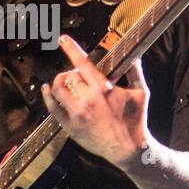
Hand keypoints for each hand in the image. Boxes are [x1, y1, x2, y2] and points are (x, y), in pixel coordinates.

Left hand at [41, 35, 152, 167]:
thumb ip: (135, 72)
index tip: (62, 38)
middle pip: (71, 75)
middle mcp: (89, 99)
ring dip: (60, 81)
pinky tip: (47, 89)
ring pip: (58, 88)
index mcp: (104, 88)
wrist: (130, 149)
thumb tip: (136, 55)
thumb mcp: (141, 93)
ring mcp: (78, 113)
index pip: (83, 63)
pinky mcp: (71, 126)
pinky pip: (52, 107)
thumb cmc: (136, 120)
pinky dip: (47, 96)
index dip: (71, 48)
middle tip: (79, 76)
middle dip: (73, 72)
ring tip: (65, 81)